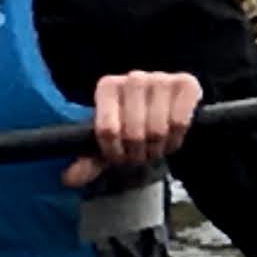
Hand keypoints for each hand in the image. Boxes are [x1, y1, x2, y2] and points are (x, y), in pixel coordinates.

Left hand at [66, 68, 202, 183]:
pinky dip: (176, 139)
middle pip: (133, 133)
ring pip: (157, 129)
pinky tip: (172, 138)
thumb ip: (88, 161)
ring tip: (156, 148)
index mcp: (107, 87)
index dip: (114, 152)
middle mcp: (133, 78)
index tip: (119, 157)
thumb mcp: (109, 145)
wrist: (166, 115)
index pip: (107, 130)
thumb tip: (70, 178)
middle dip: (138, 154)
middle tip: (141, 155)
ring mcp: (160, 78)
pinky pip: (179, 122)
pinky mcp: (186, 84)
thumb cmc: (132, 128)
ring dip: (157, 149)